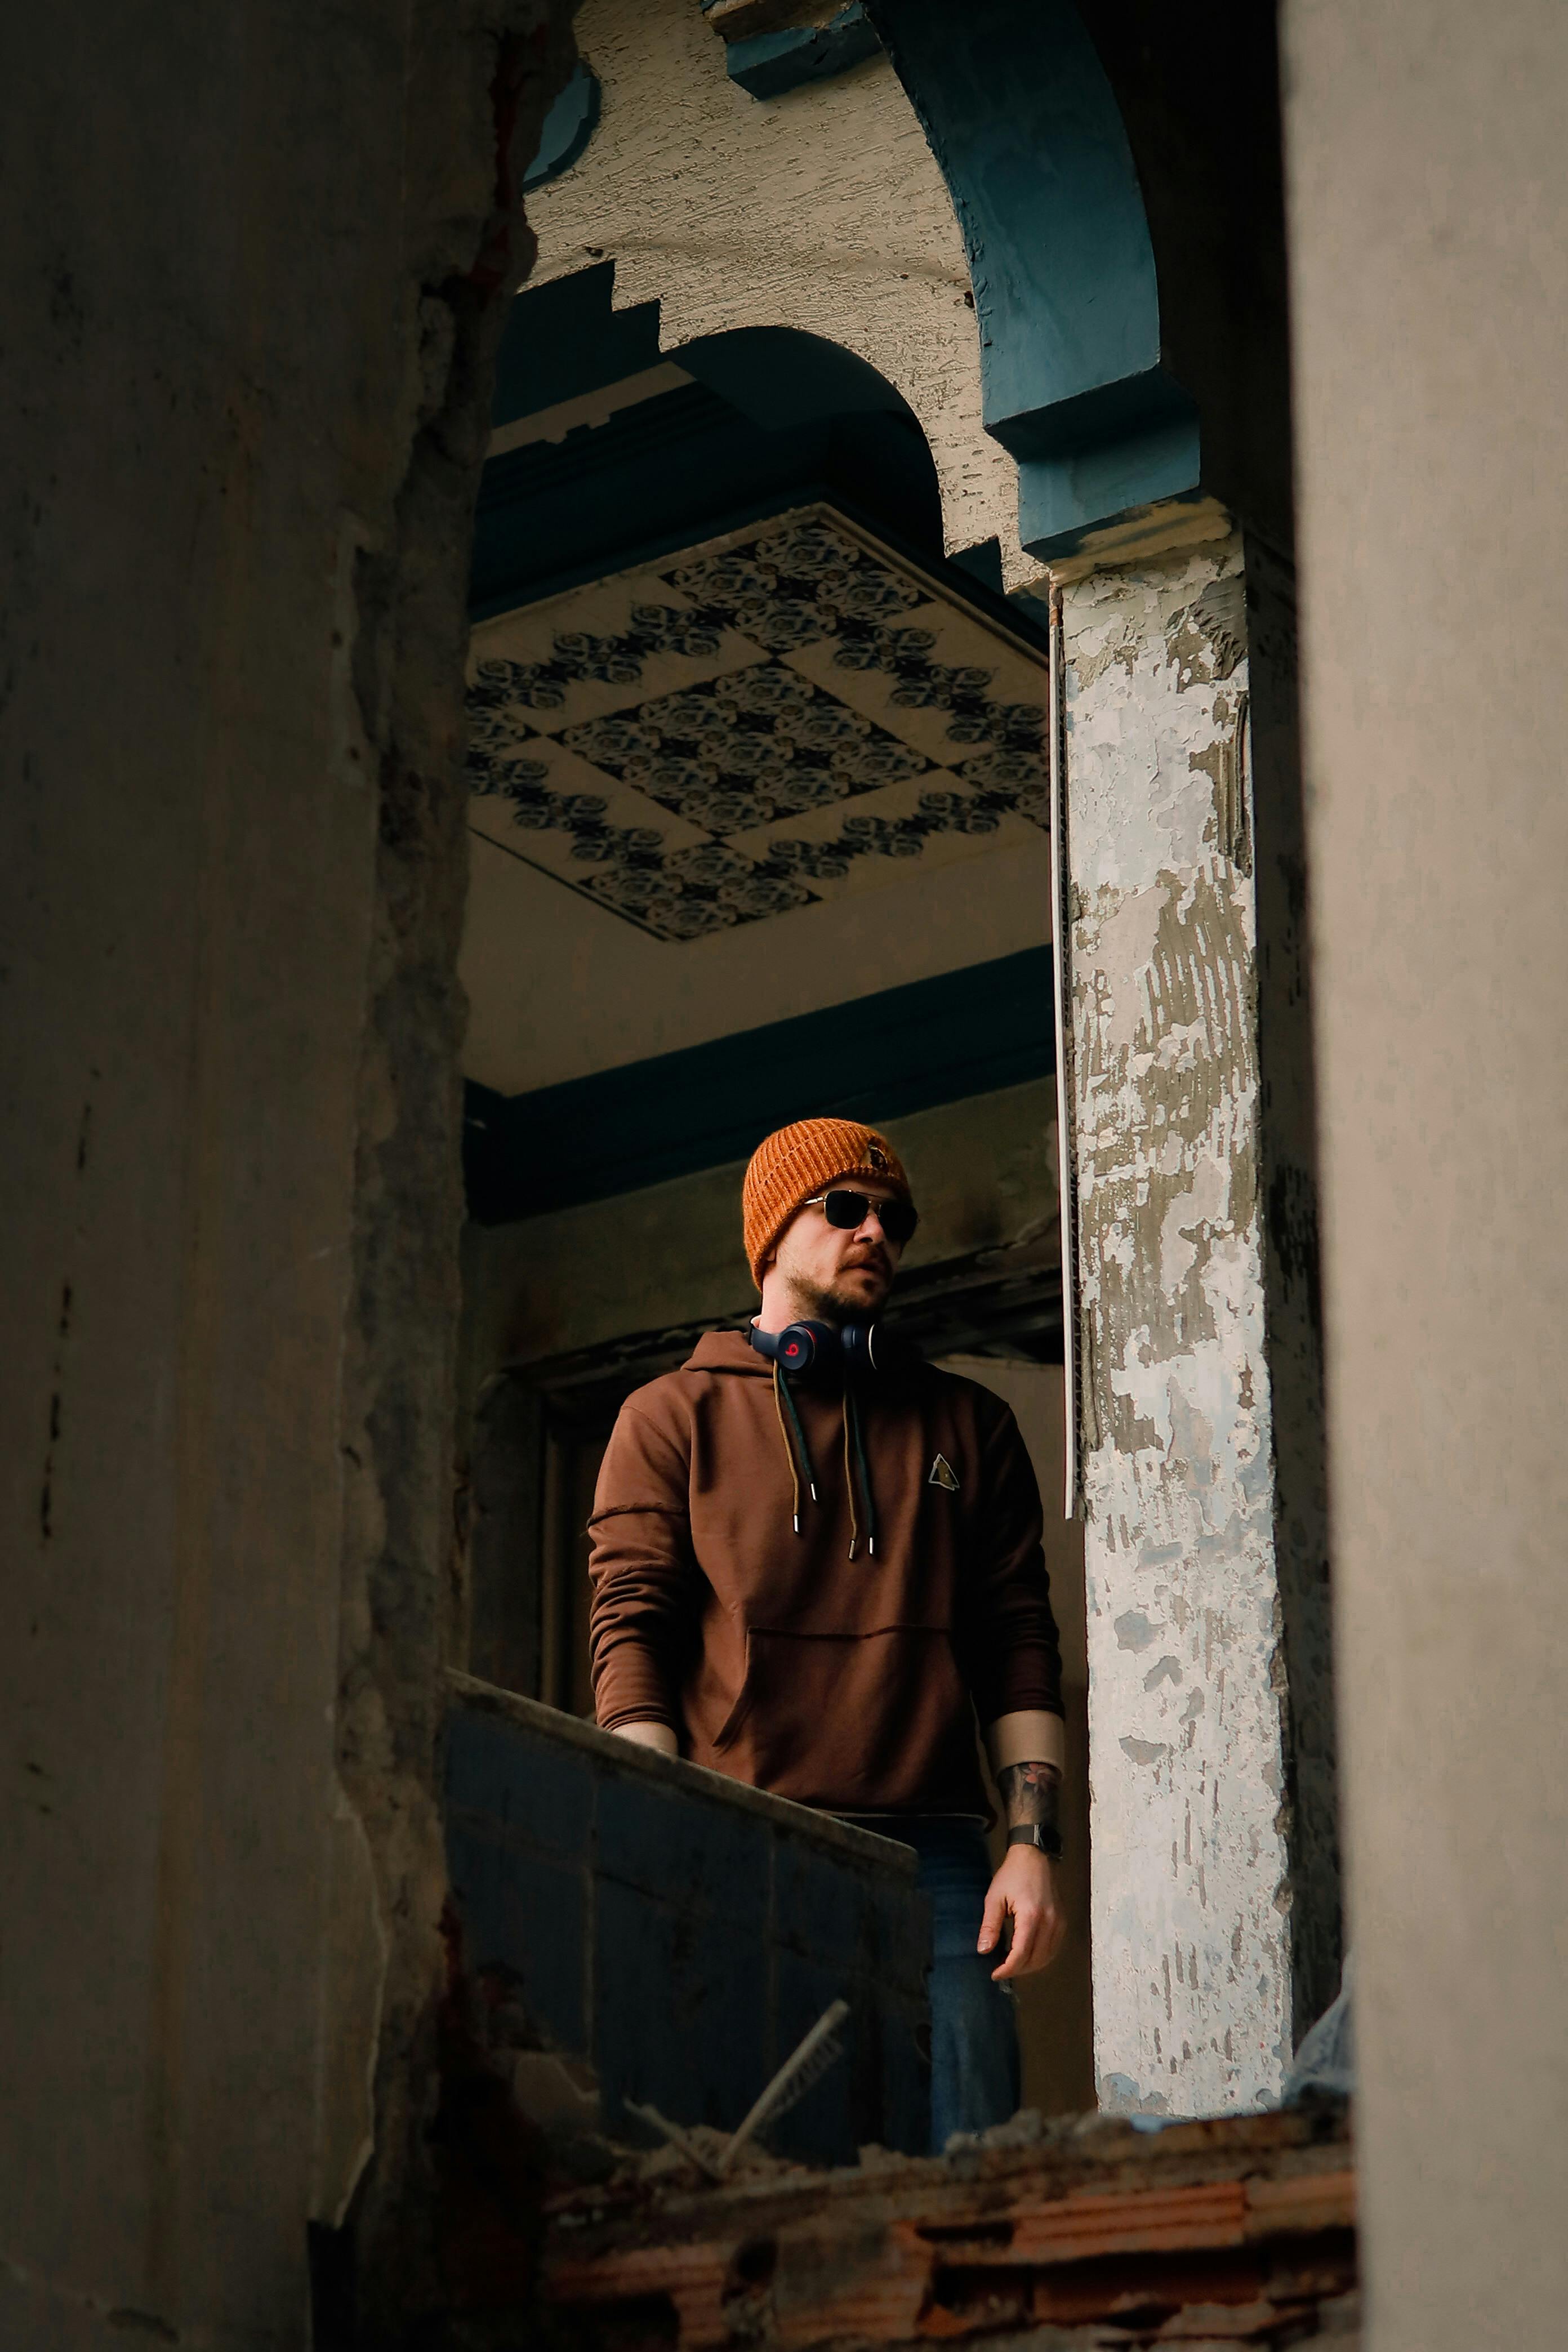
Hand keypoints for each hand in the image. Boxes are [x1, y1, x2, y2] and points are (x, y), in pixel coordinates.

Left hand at [978, 1845, 1064, 1980]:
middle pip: (1035, 1960)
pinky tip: (1028, 1955)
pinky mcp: (1063, 1921)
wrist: (1034, 1857)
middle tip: (1001, 1969)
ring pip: (1047, 1957)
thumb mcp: (994, 1898)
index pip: (1021, 1954)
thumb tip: (984, 1951)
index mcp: (1031, 1916)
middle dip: (1017, 1970)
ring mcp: (1059, 1923)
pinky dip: (1041, 1957)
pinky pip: (1054, 1948)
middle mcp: (1049, 1922)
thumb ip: (990, 1926)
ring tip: (1012, 1964)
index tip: (995, 1974)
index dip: (1007, 1969)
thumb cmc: (1012, 1875)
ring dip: (1030, 1966)